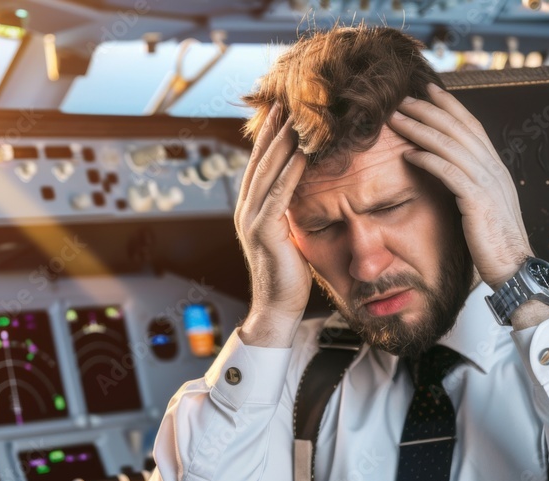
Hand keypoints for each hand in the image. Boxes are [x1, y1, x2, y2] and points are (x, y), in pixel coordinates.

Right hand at [234, 103, 310, 346]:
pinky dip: (290, 172)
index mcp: (251, 208)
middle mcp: (246, 209)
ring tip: (296, 119)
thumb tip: (302, 191)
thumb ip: (289, 211)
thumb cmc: (288, 274)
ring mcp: (251, 220)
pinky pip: (278, 195)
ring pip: (267, 173)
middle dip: (273, 131)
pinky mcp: (263, 232)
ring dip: (282, 144)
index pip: (260, 164)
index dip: (269, 136)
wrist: (276, 309)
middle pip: (260, 161)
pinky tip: (302, 154)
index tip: (282, 111)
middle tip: (287, 102)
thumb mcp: (288, 234)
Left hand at [387, 83, 533, 288]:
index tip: (429, 90)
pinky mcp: (477, 201)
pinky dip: (427, 159)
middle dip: (429, 110)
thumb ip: (471, 186)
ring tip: (397, 119)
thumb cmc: (494, 242)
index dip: (450, 105)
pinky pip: (448, 173)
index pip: (472, 126)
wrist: (515, 267)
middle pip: (458, 128)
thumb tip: (452, 174)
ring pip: (450, 145)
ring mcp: (488, 183)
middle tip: (404, 98)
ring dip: (421, 129)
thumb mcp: (484, 206)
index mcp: (496, 167)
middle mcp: (494, 169)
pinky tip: (408, 153)